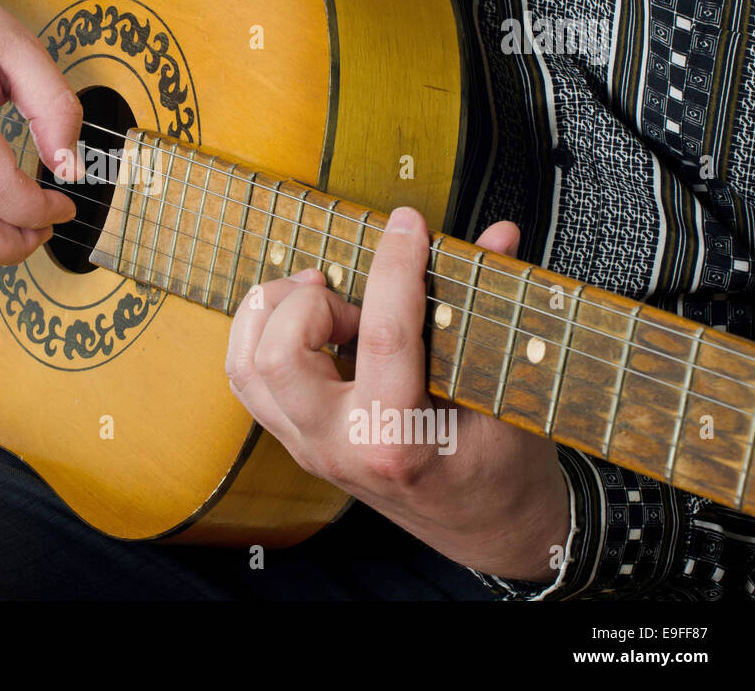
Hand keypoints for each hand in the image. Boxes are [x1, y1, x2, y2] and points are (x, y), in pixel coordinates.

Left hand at [225, 208, 570, 580]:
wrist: (486, 530)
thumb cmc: (502, 464)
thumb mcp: (509, 390)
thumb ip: (491, 306)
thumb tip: (498, 234)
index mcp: (400, 440)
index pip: (384, 337)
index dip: (395, 266)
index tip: (408, 225)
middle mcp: (339, 448)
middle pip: (280, 356)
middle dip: (311, 304)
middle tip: (352, 300)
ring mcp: (307, 447)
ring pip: (246, 366)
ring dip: (274, 314)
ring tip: (322, 300)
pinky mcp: (293, 440)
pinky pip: (247, 378)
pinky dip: (263, 335)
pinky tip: (308, 321)